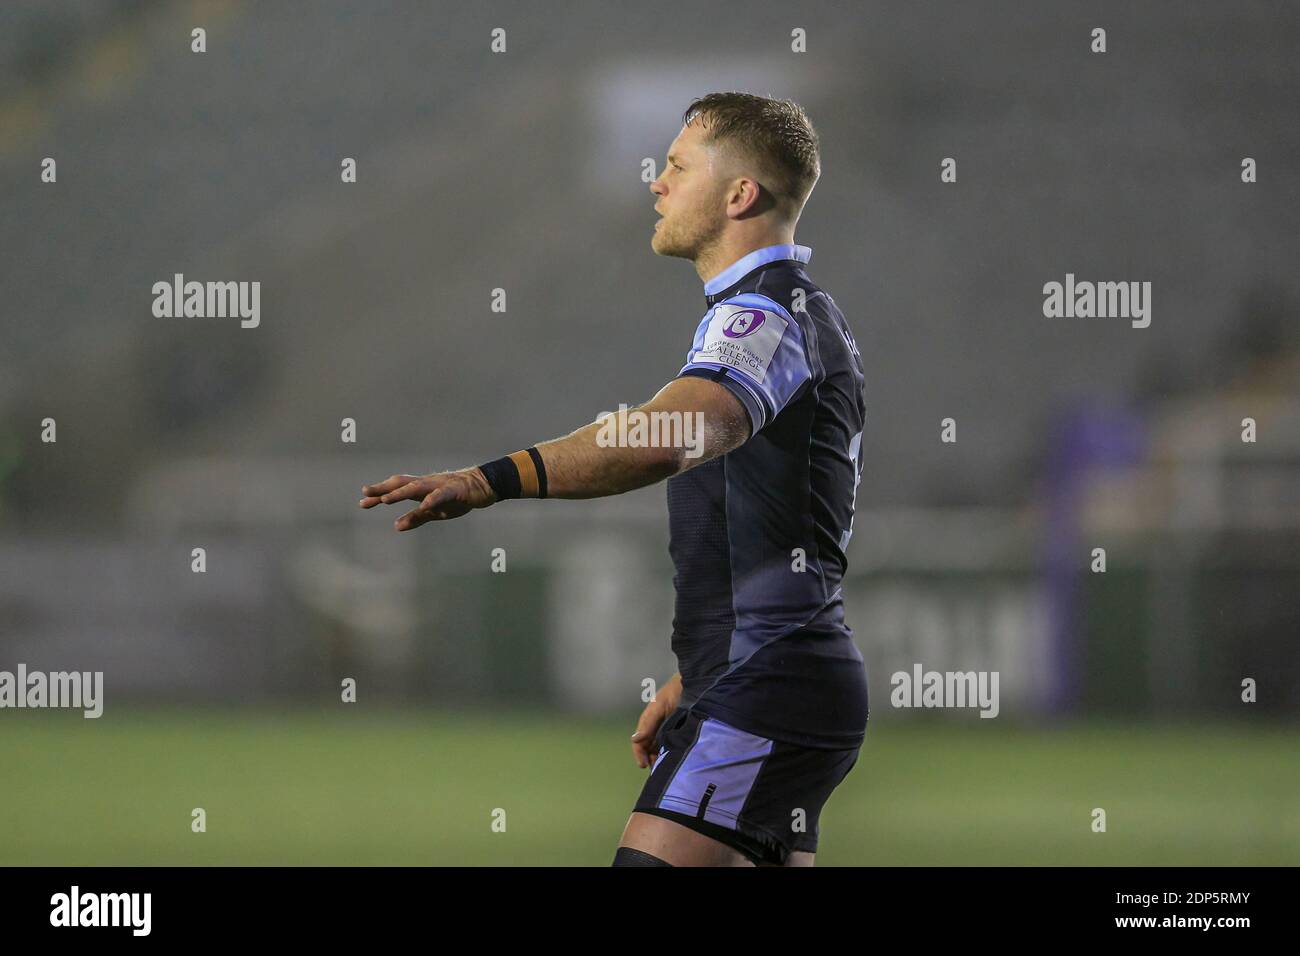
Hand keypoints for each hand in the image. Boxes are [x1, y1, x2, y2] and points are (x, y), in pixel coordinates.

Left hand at [359, 469, 496, 530]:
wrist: (482, 486)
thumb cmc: (456, 498)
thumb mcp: (434, 511)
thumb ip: (415, 518)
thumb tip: (396, 526)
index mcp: (420, 489)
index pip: (396, 489)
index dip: (379, 495)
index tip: (362, 502)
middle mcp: (426, 484)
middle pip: (401, 483)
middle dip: (383, 489)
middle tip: (365, 494)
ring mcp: (439, 485)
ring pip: (416, 487)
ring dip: (400, 493)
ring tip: (385, 499)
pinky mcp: (454, 490)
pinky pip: (441, 495)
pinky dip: (431, 500)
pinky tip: (423, 505)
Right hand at [630, 674, 682, 768]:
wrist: (694, 685)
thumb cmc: (674, 692)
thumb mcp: (659, 706)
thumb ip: (648, 723)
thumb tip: (635, 739)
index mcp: (648, 722)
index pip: (639, 742)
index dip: (639, 754)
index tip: (643, 765)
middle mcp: (657, 728)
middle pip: (649, 749)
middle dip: (650, 760)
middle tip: (656, 770)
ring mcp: (668, 731)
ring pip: (660, 750)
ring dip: (660, 759)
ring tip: (665, 768)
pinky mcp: (680, 733)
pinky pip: (673, 746)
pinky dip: (670, 754)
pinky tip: (674, 760)